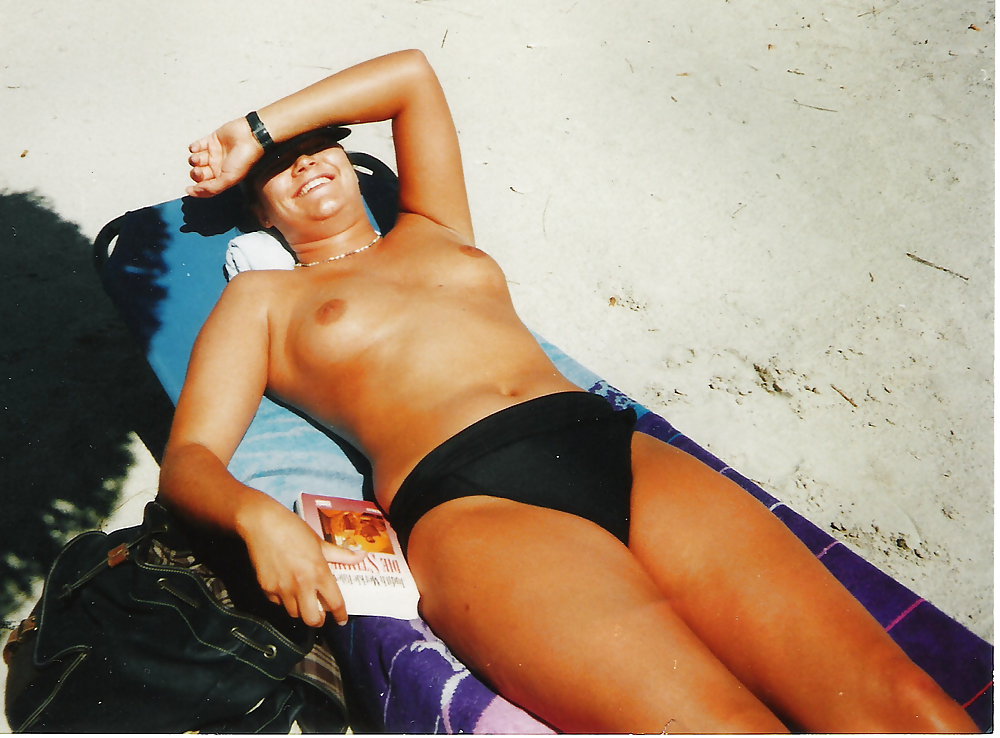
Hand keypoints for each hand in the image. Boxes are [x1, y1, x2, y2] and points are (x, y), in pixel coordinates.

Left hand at [186, 117, 263, 196]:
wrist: (250, 138)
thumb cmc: (244, 159)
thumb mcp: (229, 179)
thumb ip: (212, 188)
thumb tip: (195, 192)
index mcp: (223, 177)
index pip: (206, 186)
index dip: (197, 189)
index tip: (189, 189)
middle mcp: (218, 166)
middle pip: (200, 173)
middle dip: (196, 173)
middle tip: (198, 171)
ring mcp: (215, 153)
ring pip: (197, 159)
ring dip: (194, 160)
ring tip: (197, 158)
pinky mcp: (212, 140)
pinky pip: (197, 145)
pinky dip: (193, 147)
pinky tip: (196, 148)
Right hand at [240, 505, 367, 626]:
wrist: (263, 524)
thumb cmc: (293, 529)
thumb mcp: (320, 542)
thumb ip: (341, 554)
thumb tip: (362, 556)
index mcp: (318, 573)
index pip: (334, 602)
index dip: (340, 614)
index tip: (342, 619)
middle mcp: (302, 585)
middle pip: (312, 620)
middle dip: (318, 620)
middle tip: (320, 613)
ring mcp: (282, 589)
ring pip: (294, 613)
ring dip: (301, 609)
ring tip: (303, 598)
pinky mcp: (266, 589)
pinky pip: (278, 603)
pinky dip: (283, 600)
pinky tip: (285, 588)